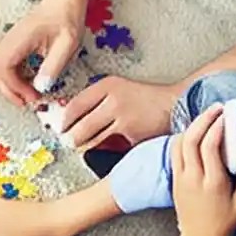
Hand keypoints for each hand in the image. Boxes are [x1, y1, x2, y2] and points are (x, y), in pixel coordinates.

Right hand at [0, 0, 83, 105]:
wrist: (63, 2)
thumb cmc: (66, 19)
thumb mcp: (67, 44)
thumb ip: (54, 65)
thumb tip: (40, 87)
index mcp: (20, 39)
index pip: (3, 68)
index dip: (14, 87)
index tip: (31, 96)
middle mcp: (9, 41)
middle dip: (8, 91)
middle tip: (27, 102)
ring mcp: (9, 42)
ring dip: (9, 86)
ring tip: (28, 96)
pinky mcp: (13, 45)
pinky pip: (4, 65)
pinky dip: (12, 79)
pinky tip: (27, 84)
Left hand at [61, 77, 183, 150]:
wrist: (175, 103)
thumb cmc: (144, 99)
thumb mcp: (118, 89)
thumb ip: (97, 100)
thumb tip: (70, 118)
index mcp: (107, 85)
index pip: (75, 105)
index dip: (64, 120)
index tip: (60, 127)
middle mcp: (113, 99)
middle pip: (80, 125)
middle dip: (71, 138)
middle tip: (68, 142)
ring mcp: (123, 117)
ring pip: (93, 139)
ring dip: (85, 146)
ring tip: (83, 147)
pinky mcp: (133, 134)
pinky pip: (111, 146)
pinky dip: (105, 150)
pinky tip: (105, 149)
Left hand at [171, 106, 235, 235]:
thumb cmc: (225, 222)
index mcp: (213, 182)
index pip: (210, 146)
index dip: (216, 127)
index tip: (226, 117)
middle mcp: (193, 178)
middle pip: (191, 139)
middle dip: (203, 119)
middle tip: (216, 109)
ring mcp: (181, 178)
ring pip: (180, 143)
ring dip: (192, 127)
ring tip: (206, 118)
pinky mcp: (174, 179)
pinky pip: (175, 152)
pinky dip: (183, 138)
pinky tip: (194, 132)